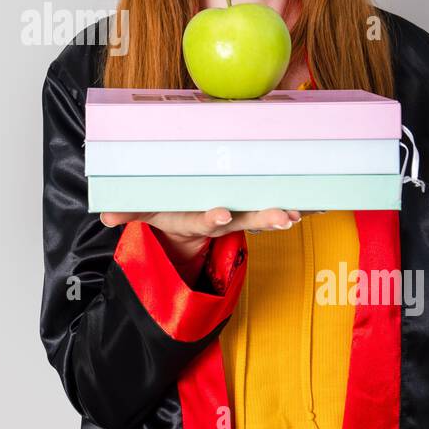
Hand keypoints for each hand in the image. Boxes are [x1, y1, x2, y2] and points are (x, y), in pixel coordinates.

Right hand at [98, 208, 302, 254]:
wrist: (186, 229)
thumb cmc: (168, 209)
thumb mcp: (146, 213)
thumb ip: (129, 212)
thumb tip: (104, 215)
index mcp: (196, 218)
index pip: (205, 220)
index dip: (212, 218)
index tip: (221, 214)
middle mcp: (224, 219)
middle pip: (246, 220)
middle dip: (265, 218)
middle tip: (285, 217)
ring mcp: (242, 215)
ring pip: (267, 214)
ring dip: (289, 212)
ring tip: (308, 209)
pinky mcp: (255, 208)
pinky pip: (282, 206)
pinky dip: (304, 204)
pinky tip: (324, 199)